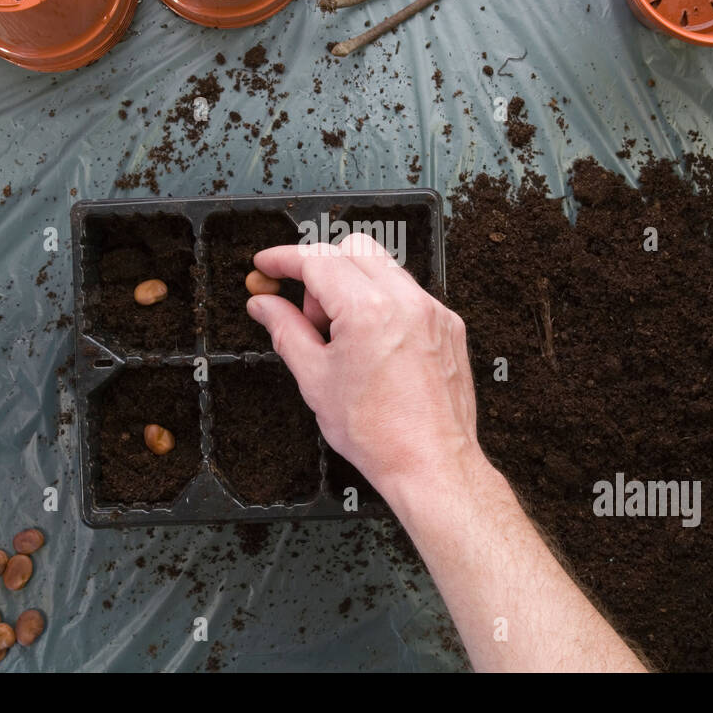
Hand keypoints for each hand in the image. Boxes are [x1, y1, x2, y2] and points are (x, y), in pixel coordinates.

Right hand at [246, 233, 481, 498]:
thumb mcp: (316, 380)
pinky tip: (372, 344)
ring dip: (353, 285)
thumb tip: (265, 306)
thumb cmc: (379, 433)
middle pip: (352, 250)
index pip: (318, 259)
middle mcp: (406, 301)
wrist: (430, 463)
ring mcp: (432, 311)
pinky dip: (382, 303)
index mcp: (369, 310)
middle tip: (309, 315)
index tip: (268, 263)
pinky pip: (408, 293)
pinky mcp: (447, 325)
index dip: (284, 258)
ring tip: (343, 337)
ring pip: (383, 267)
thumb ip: (286, 332)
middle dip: (321, 271)